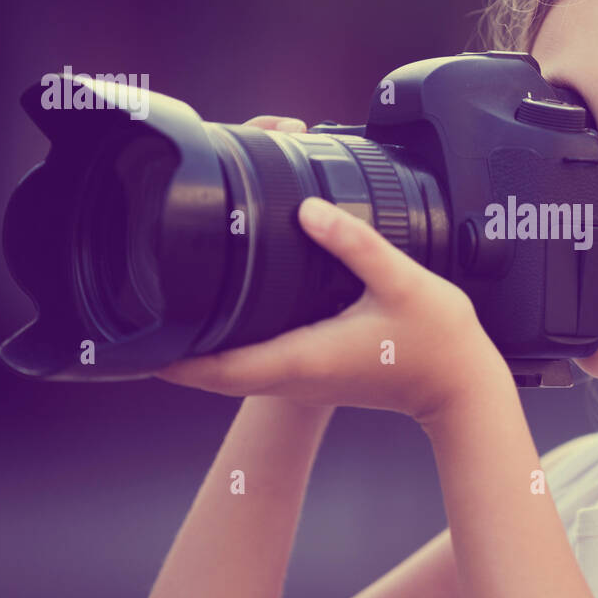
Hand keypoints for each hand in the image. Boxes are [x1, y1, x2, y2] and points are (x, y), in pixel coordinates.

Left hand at [152, 115, 509, 424]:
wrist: (461, 387)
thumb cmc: (438, 342)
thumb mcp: (401, 281)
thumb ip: (355, 242)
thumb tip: (309, 209)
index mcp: (304, 357)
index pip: (220, 368)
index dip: (173, 358)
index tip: (137, 341)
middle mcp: (297, 375)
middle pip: (214, 374)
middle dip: (174, 352)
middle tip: (142, 315)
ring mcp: (306, 379)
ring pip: (235, 372)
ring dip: (202, 351)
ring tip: (176, 310)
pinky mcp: (318, 373)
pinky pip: (259, 364)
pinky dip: (234, 348)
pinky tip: (232, 314)